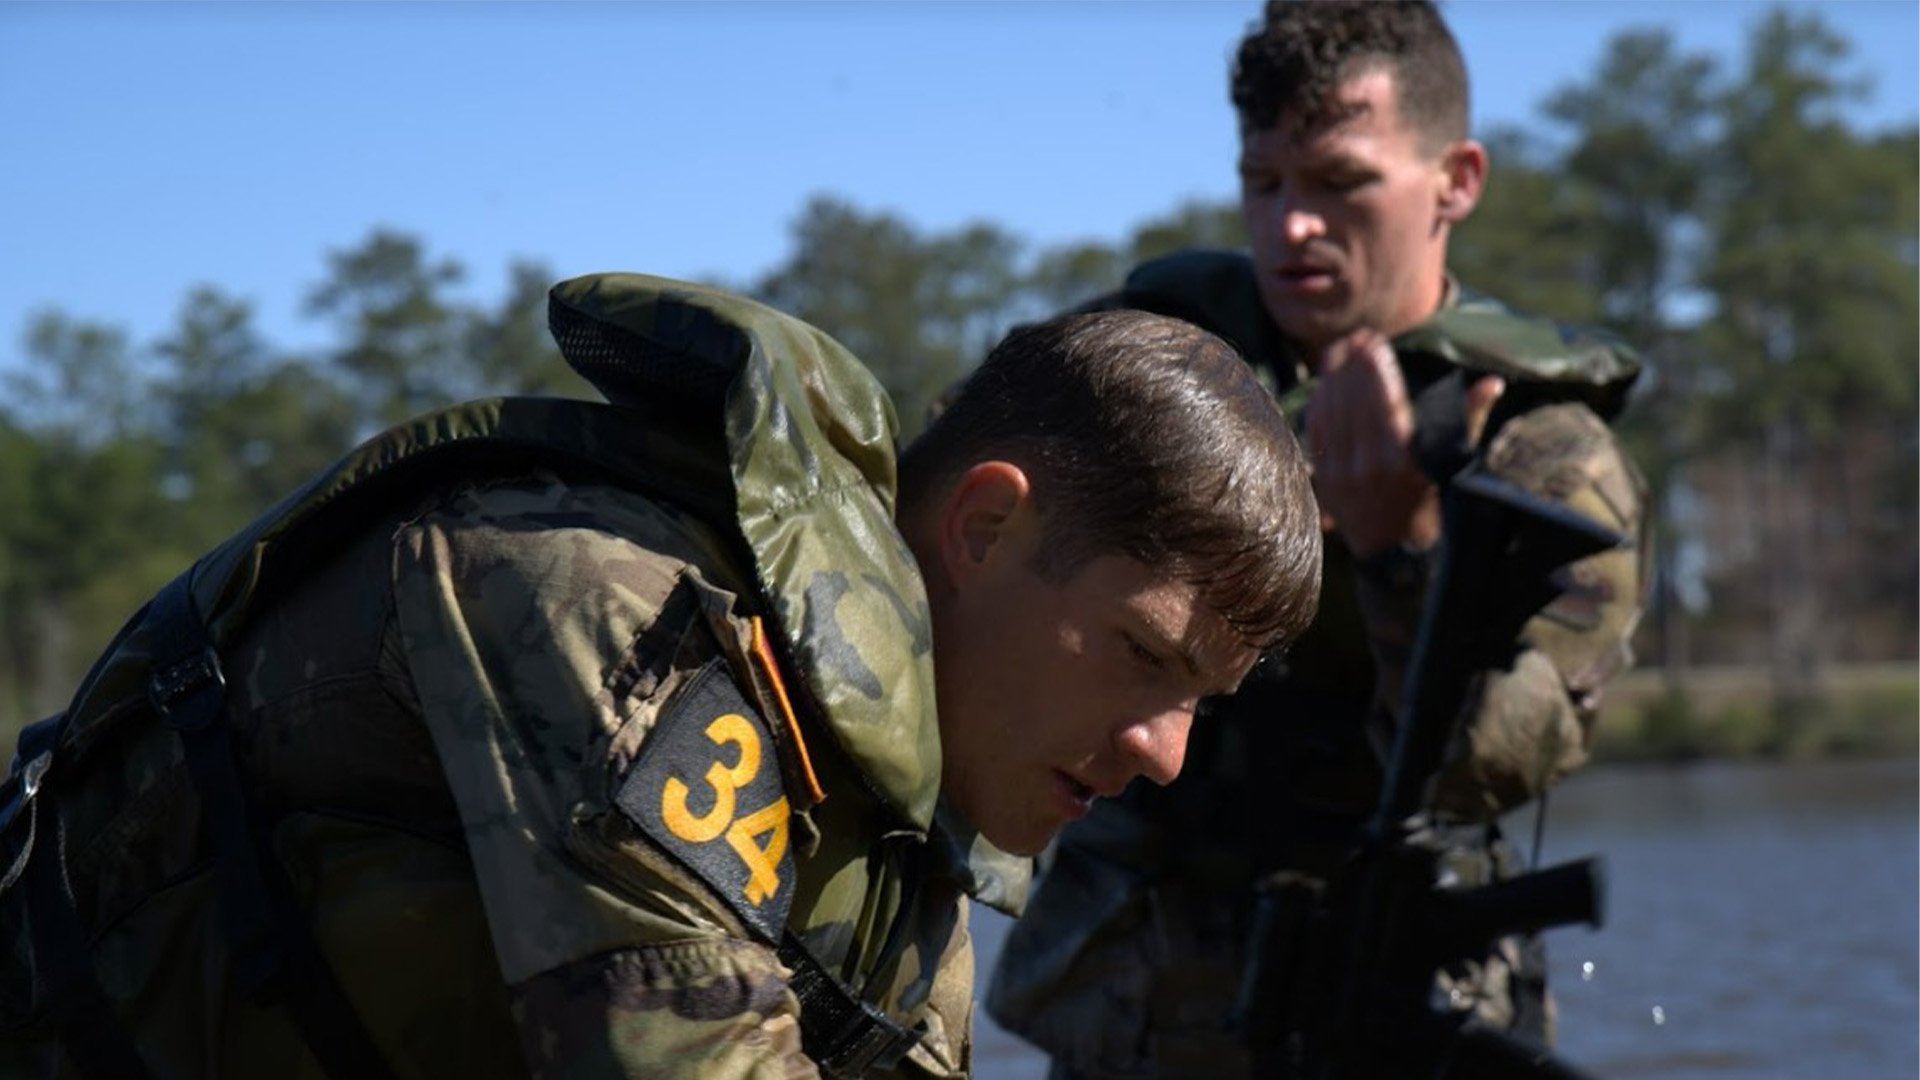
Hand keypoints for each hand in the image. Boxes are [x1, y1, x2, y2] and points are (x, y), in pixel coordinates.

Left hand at [1306, 330, 1503, 556]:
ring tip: (1337, 350)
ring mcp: (1343, 475)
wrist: (1394, 555)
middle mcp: (1371, 466)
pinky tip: (1325, 382)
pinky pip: (1317, 433)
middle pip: (1356, 401)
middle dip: (1353, 364)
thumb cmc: (1428, 500)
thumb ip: (1468, 417)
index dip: (1377, 367)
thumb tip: (1493, 382)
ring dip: (1333, 377)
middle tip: (1354, 336)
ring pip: (1333, 413)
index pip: (1385, 400)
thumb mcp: (1449, 462)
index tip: (1374, 340)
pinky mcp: (1324, 481)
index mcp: (1404, 459)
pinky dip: (1319, 404)